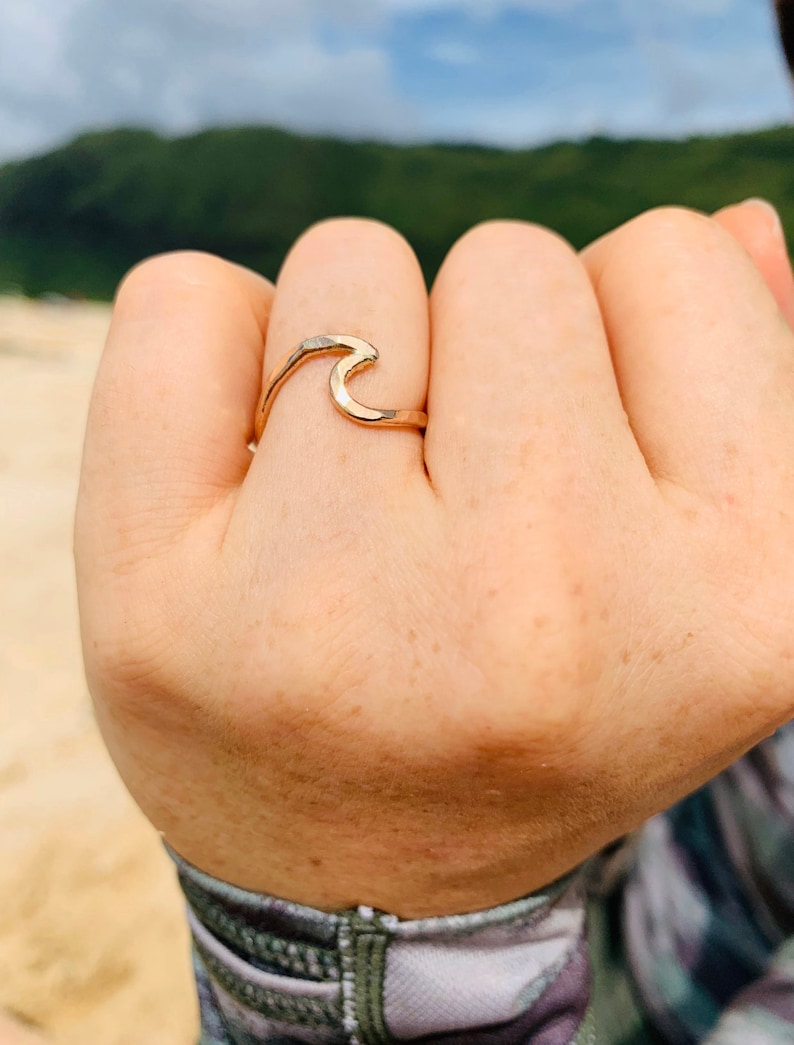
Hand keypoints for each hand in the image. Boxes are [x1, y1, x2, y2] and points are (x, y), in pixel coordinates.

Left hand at [75, 204, 793, 917]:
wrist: (362, 887)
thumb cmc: (537, 704)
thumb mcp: (689, 579)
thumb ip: (734, 391)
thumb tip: (734, 228)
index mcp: (741, 597)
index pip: (678, 264)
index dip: (619, 339)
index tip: (582, 467)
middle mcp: (549, 614)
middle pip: (513, 260)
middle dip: (483, 351)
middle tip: (456, 508)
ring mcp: (339, 615)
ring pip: (350, 269)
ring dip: (356, 355)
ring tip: (353, 516)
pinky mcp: (158, 613)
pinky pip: (179, 303)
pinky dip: (211, 349)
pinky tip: (240, 481)